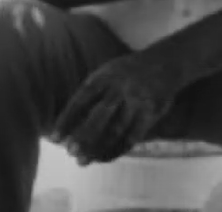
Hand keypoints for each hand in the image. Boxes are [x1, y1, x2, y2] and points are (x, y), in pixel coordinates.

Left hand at [52, 52, 178, 164]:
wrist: (167, 62)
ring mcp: (138, 100)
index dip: (67, 119)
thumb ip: (92, 91)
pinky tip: (103, 158)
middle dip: (84, 136)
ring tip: (83, 161)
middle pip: (100, 115)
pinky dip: (116, 150)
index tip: (54, 138)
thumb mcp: (108, 71)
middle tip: (70, 153)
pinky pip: (132, 136)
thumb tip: (68, 120)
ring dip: (98, 147)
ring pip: (116, 129)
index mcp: (106, 75)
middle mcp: (121, 87)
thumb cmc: (128, 71)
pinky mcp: (151, 113)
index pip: (82, 99)